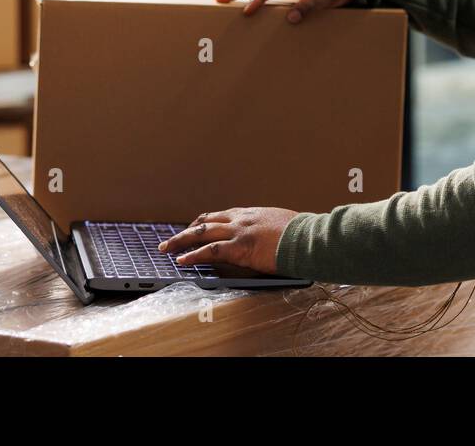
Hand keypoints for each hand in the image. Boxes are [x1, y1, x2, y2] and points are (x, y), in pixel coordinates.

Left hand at [157, 207, 298, 273]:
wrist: (308, 238)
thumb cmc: (300, 234)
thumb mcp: (279, 224)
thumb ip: (265, 228)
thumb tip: (263, 237)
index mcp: (250, 214)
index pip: (218, 216)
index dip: (201, 223)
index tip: (191, 229)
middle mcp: (241, 219)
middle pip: (205, 222)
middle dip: (185, 232)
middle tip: (169, 240)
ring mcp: (239, 232)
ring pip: (202, 233)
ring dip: (181, 241)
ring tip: (166, 249)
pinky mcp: (241, 248)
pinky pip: (211, 251)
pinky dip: (194, 255)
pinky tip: (182, 260)